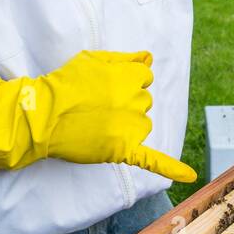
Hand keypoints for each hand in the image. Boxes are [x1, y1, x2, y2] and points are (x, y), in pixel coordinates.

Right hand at [0, 50, 196, 182]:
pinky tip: (190, 176)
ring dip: (129, 125)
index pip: (144, 78)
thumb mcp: (93, 59)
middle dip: (126, 103)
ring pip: (144, 125)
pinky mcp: (123, 149)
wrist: (43, 115)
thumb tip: (150, 58)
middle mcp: (136, 100)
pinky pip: (152, 159)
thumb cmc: (65, 83)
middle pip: (144, 102)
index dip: (125, 82)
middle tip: (98, 106)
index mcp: (131, 76)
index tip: (106, 88)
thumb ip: (125, 58)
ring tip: (100, 124)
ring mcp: (131, 126)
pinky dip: (172, 167)